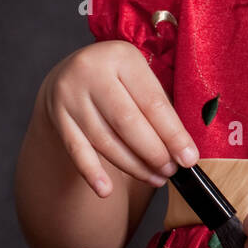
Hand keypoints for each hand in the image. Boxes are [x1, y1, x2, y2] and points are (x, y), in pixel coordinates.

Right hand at [38, 41, 199, 195]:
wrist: (69, 73)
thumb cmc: (118, 79)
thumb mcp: (139, 77)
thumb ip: (159, 107)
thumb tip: (183, 149)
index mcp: (122, 56)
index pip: (152, 102)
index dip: (173, 134)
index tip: (189, 158)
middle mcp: (91, 71)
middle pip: (127, 122)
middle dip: (153, 152)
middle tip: (170, 171)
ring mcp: (70, 95)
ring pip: (105, 140)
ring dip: (132, 166)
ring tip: (155, 178)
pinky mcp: (58, 117)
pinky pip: (76, 150)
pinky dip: (92, 172)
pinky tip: (106, 190)